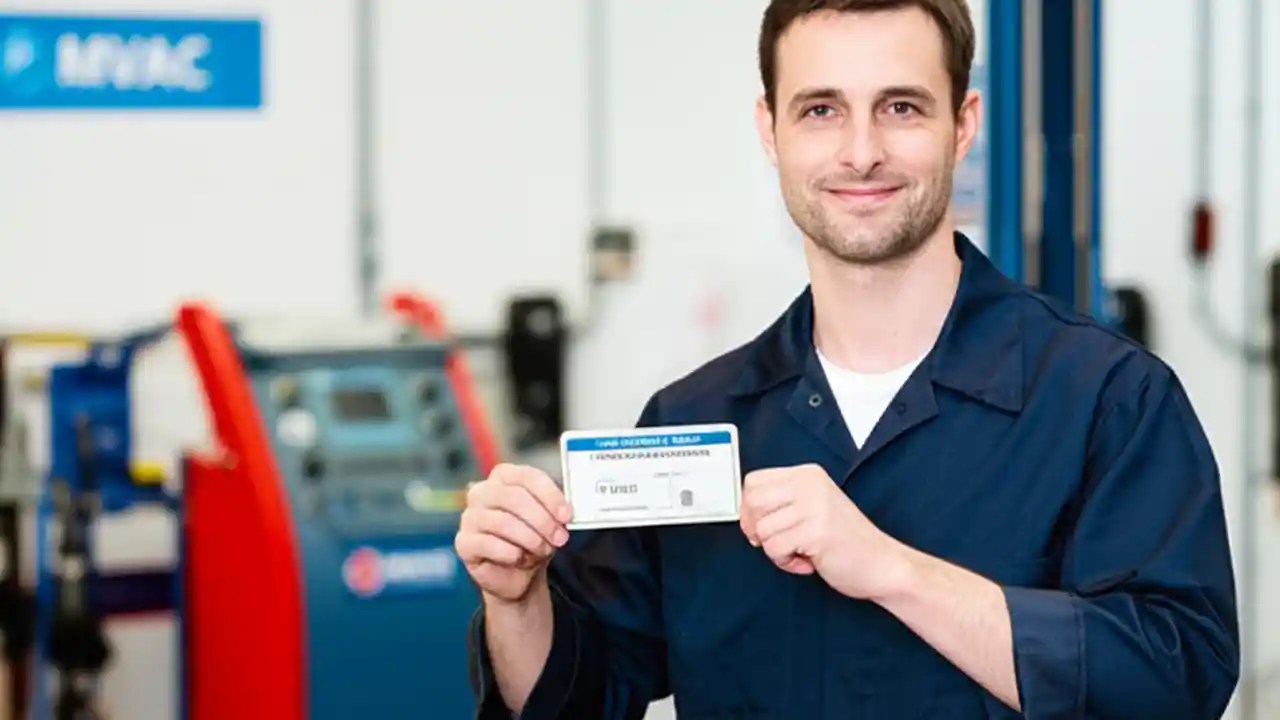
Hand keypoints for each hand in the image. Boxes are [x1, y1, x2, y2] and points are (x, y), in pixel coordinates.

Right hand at [456, 463, 573, 605]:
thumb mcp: (549, 520)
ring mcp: (470, 517)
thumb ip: (556, 510)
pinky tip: (520, 558)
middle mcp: (482, 492)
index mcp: (504, 477)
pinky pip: (487, 544)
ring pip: (503, 522)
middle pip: (514, 498)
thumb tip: (565, 511)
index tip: (567, 515)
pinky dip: (510, 553)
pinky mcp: (464, 543)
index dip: (550, 496)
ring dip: (530, 539)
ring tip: (542, 550)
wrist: (517, 574)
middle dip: (542, 520)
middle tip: (559, 538)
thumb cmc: (533, 539)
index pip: (527, 476)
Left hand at [740, 463, 909, 600]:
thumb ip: (783, 502)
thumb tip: (744, 510)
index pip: (754, 481)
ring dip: (776, 550)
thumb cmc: (846, 541)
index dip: (750, 508)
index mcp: (808, 474)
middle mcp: (810, 484)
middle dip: (757, 529)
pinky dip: (786, 563)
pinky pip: (775, 548)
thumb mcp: (813, 507)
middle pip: (752, 501)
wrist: (883, 564)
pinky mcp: (815, 531)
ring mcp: (814, 506)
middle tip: (779, 542)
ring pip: (762, 529)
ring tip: (801, 552)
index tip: (762, 526)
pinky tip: (809, 561)